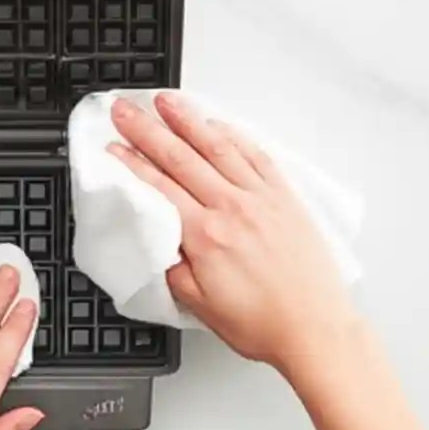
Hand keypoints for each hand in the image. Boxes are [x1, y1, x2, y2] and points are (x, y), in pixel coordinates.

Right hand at [108, 93, 361, 376]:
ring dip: (187, 120)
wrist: (315, 329)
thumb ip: (172, 268)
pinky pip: (255, 154)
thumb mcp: (199, 306)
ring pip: (217, 146)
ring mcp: (260, 198)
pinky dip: (233, 135)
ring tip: (166, 101)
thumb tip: (157, 241)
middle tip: (124, 110)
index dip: (131, 162)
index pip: (158, 187)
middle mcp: (232, 208)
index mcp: (205, 236)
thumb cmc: (262, 323)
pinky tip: (217, 124)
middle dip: (147, 129)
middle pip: (180, 157)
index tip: (113, 146)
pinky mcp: (284, 197)